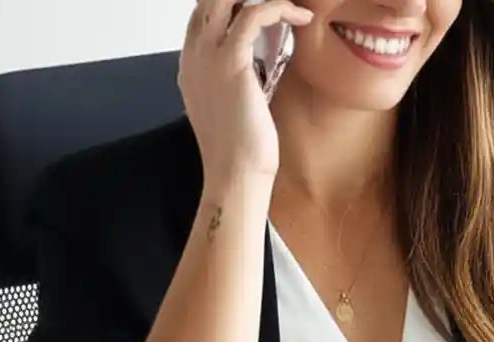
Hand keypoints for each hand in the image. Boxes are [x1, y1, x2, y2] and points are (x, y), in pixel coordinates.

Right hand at [179, 0, 313, 184]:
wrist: (235, 172)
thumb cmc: (240, 148)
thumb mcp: (231, 106)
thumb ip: (234, 81)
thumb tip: (255, 70)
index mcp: (192, 65)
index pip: (203, 14)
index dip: (232, 4)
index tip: (266, 10)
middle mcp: (195, 55)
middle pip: (209, 0)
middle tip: (278, 6)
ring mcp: (208, 56)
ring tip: (292, 8)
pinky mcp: (231, 61)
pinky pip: (253, 13)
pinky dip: (280, 8)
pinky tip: (301, 18)